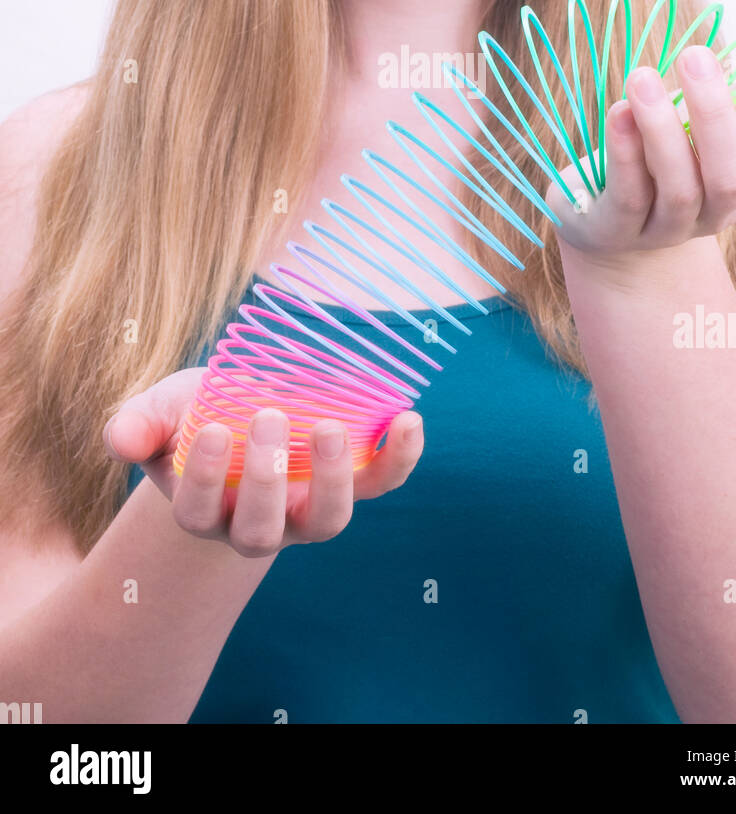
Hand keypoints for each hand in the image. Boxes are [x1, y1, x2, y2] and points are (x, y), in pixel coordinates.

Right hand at [103, 367, 423, 556]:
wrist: (246, 416)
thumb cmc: (198, 415)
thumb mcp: (164, 412)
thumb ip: (139, 424)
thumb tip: (119, 439)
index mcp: (206, 510)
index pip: (199, 511)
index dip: (204, 478)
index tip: (213, 429)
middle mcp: (258, 524)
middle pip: (261, 529)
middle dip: (267, 478)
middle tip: (271, 417)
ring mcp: (308, 510)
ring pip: (326, 522)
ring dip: (333, 478)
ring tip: (334, 429)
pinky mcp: (352, 485)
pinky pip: (380, 483)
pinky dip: (399, 457)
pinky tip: (408, 420)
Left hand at [546, 32, 735, 264]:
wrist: (615, 214)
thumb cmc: (681, 148)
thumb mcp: (725, 113)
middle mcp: (719, 208)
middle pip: (732, 175)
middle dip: (715, 113)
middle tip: (694, 56)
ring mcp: (671, 226)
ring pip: (679, 187)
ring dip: (661, 128)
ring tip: (642, 77)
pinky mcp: (621, 230)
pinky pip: (629, 196)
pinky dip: (624, 151)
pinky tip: (618, 111)